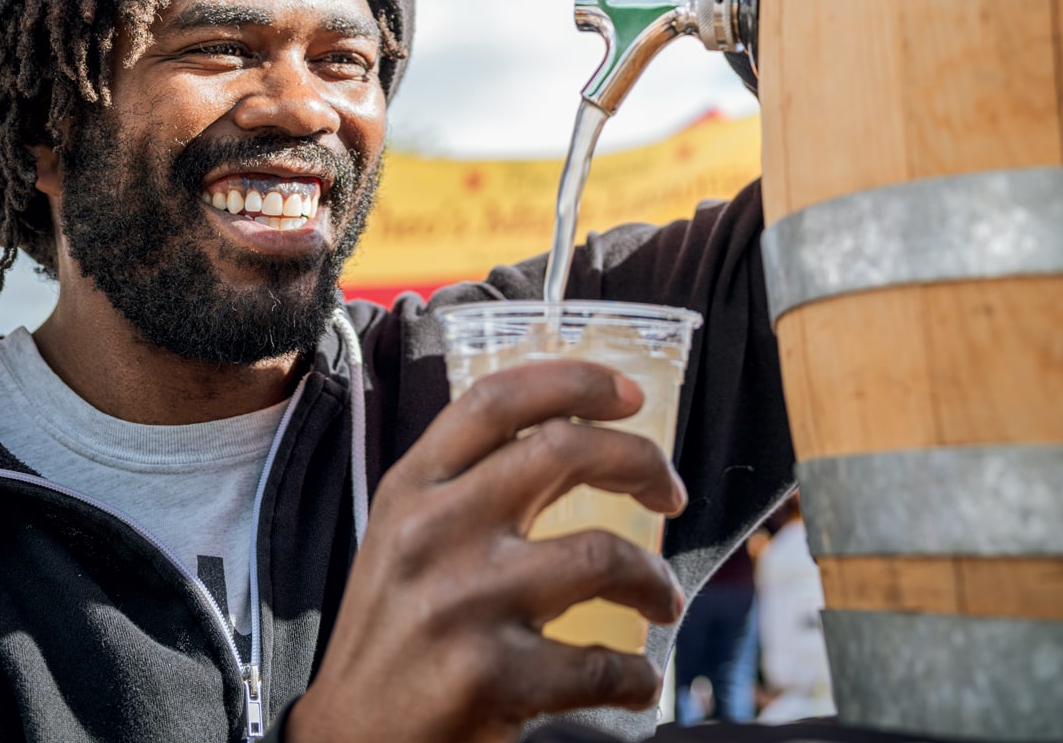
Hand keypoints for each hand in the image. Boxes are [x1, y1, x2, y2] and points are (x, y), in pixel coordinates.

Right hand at [287, 360, 685, 742]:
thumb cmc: (393, 632)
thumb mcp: (405, 535)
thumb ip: (467, 482)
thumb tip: (570, 435)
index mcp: (413, 487)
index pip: (497, 401)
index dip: (575, 382)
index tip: (629, 393)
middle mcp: (434, 531)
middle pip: (563, 451)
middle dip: (639, 461)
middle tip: (669, 492)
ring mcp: (461, 603)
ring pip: (600, 555)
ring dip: (652, 580)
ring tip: (663, 602)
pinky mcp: (486, 678)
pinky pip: (596, 664)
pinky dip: (634, 674)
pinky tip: (636, 680)